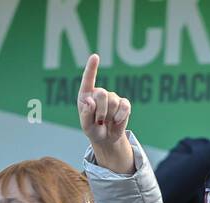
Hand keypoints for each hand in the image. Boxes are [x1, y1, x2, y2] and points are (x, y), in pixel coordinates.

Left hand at [76, 54, 133, 174]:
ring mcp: (113, 96)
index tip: (95, 56)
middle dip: (100, 111)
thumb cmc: (93, 130)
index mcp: (86, 95)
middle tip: (99, 121)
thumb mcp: (86, 126)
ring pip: (113, 102)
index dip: (92, 68)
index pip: (88, 79)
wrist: (106, 138)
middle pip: (102, 94)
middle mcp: (99, 93)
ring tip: (106, 121)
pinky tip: (116, 121)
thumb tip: (89, 101)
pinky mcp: (124, 103)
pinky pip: (124, 107)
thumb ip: (85, 114)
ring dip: (108, 116)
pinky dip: (119, 117)